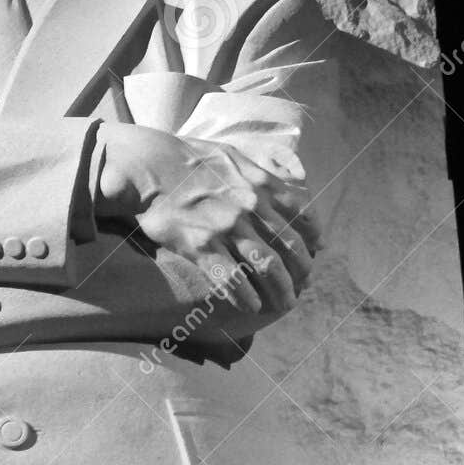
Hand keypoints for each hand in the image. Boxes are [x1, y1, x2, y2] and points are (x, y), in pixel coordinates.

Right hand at [95, 124, 316, 313]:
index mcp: (261, 183)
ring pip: (267, 266)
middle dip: (301, 271)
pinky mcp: (201, 244)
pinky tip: (252, 307)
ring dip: (280, 290)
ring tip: (284, 304)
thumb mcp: (234, 157)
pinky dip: (245, 296)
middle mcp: (250, 206)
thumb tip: (292, 188)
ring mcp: (227, 226)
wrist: (149, 165)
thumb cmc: (190, 159)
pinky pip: (231, 278)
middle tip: (302, 286)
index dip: (312, 239)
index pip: (302, 216)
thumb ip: (263, 175)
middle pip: (289, 247)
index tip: (313, 253)